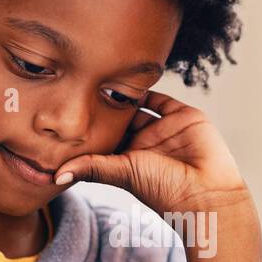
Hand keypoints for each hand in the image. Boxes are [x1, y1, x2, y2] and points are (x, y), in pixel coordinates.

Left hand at [54, 91, 261, 261]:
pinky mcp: (182, 116)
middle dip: (102, 103)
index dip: (87, 125)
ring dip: (123, 91)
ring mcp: (163, 128)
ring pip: (138, 104)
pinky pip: (161, 97)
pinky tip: (129, 72)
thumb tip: (55, 177)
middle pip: (118, 117)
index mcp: (127, 159)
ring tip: (100, 70)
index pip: (103, 136)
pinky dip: (147, 85)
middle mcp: (144, 143)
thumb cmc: (164, 190)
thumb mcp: (122, 174)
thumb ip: (92, 167)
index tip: (63, 110)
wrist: (206, 191)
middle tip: (76, 81)